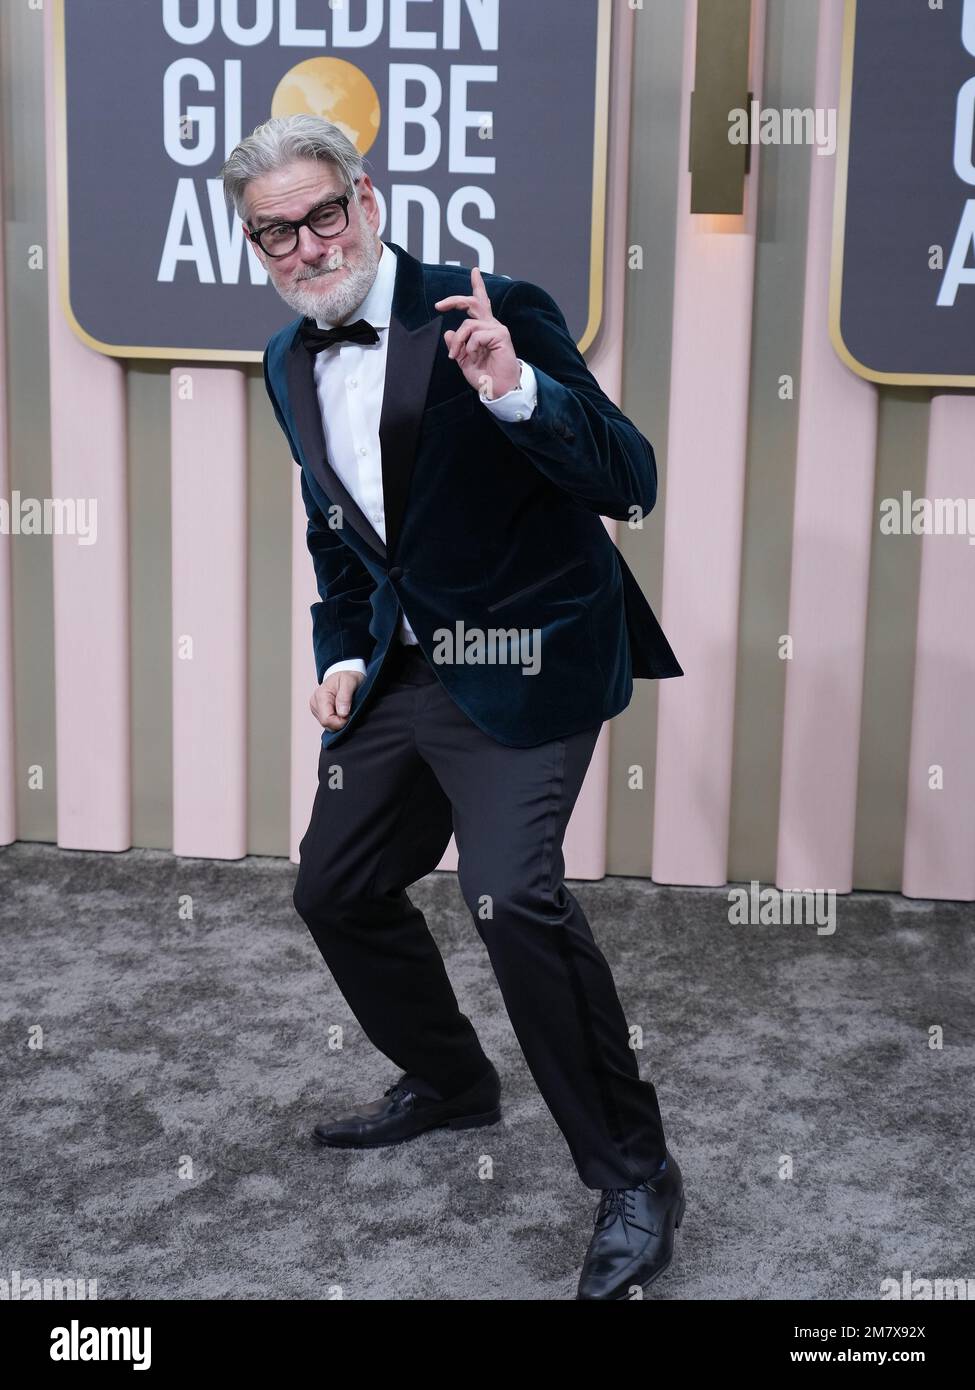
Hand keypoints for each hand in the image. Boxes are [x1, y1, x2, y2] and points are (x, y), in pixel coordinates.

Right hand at [311, 669, 365, 730]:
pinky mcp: (319, 712)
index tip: (351, 715)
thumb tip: (342, 714)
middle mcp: (315, 704)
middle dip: (341, 722)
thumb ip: (345, 697)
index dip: (340, 722)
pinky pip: (329, 723)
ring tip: (347, 709)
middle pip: (327, 724)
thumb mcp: (350, 682)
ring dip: (339, 721)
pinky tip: (342, 712)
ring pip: (328, 725)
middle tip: (350, 711)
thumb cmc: (348, 676)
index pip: (327, 720)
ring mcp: (316, 709)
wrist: (344, 673)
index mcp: (320, 696)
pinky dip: (337, 720)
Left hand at [434, 266, 520, 399]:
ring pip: (468, 325)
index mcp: (484, 329)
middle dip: (454, 300)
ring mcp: (497, 329)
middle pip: (473, 303)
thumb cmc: (484, 376)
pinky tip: (473, 357)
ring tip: (457, 356)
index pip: (481, 303)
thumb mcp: (464, 360)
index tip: (474, 271)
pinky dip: (469, 347)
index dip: (478, 286)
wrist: (498, 389)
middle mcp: (491, 325)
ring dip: (458, 342)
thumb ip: (456, 346)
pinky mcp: (500, 335)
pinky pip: (476, 335)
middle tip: (440, 305)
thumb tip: (448, 333)